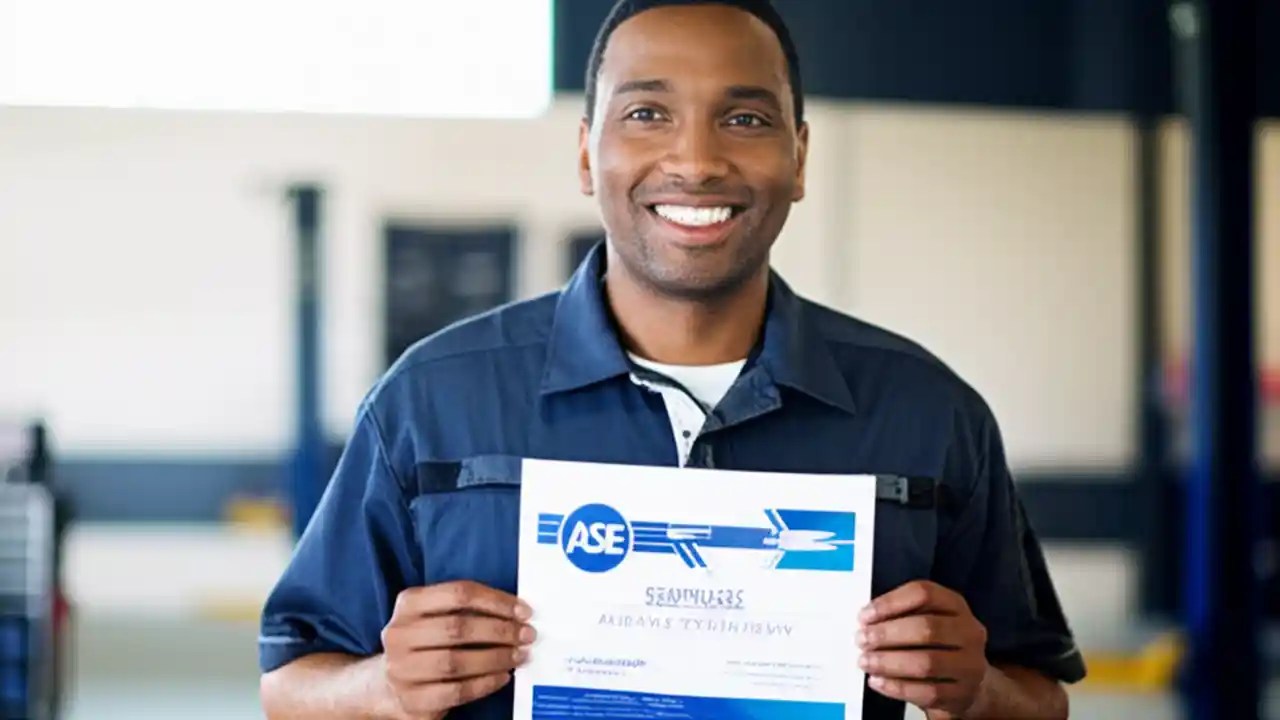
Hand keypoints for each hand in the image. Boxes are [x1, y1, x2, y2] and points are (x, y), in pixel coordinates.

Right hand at [380, 580, 534, 718]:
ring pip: (455, 662)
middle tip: (526, 635)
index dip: (495, 601)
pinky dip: (485, 683)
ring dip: (495, 658)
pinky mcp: (411, 700)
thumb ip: (467, 610)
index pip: (457, 593)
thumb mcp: (435, 616)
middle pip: (457, 628)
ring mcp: (401, 669)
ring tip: (519, 656)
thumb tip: (516, 612)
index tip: (523, 611)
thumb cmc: (426, 644)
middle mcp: (399, 634)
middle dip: (499, 631)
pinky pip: (455, 691)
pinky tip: (502, 677)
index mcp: (408, 604)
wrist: (391, 685)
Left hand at [857, 580, 989, 715]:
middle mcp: (968, 632)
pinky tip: (878, 681)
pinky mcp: (962, 693)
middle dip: (887, 634)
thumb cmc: (938, 645)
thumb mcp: (927, 618)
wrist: (972, 682)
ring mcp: (969, 665)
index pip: (923, 594)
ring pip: (927, 663)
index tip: (865, 616)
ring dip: (889, 662)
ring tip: (866, 661)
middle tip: (862, 640)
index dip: (890, 603)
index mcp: (955, 605)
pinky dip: (897, 687)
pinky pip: (927, 692)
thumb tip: (866, 622)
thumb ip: (901, 615)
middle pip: (927, 628)